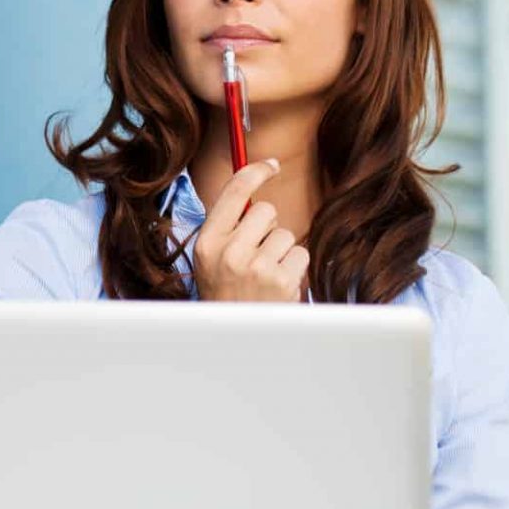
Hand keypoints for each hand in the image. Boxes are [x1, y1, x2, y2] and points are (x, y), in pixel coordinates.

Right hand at [190, 159, 308, 302]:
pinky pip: (300, 254)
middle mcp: (229, 252)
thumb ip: (228, 229)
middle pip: (266, 211)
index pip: (233, 191)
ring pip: (285, 234)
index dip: (255, 171)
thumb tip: (253, 189)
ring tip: (266, 277)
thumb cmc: (226, 298)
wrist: (234, 343)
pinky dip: (295, 270)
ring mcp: (255, 267)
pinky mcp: (280, 280)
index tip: (271, 165)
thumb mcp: (212, 261)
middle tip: (257, 255)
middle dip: (268, 229)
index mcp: (207, 243)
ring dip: (282, 253)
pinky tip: (279, 288)